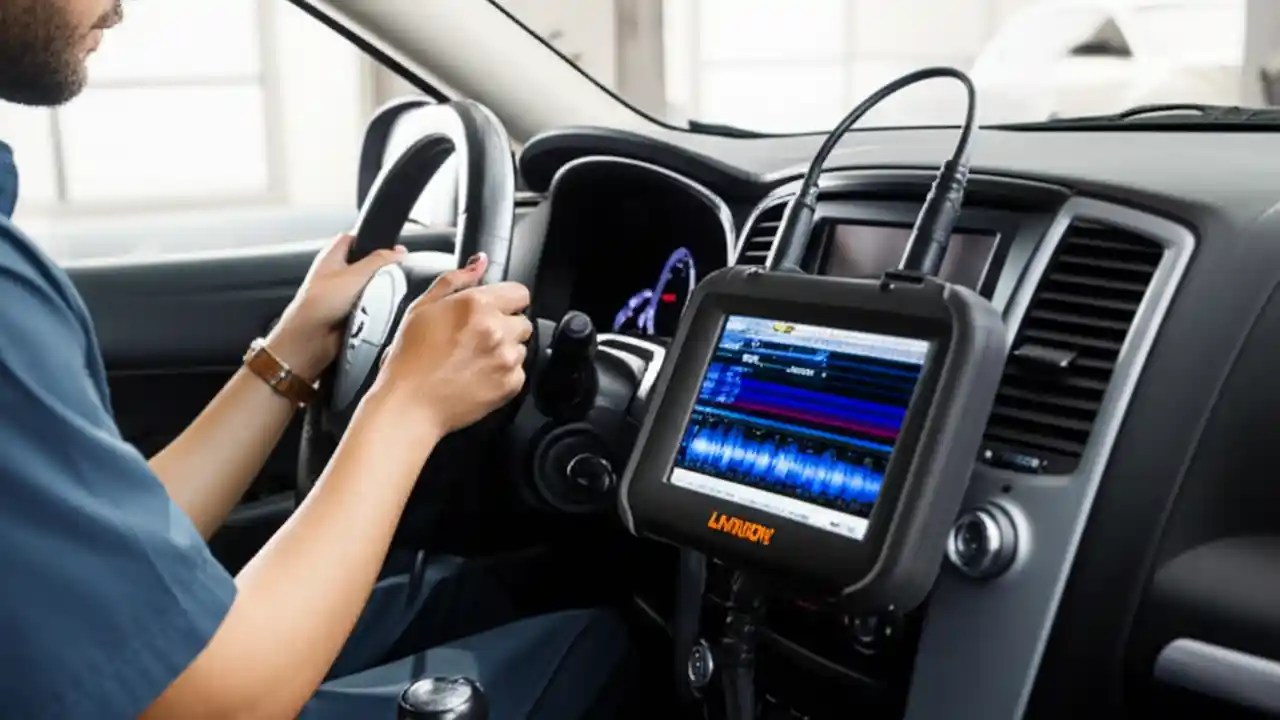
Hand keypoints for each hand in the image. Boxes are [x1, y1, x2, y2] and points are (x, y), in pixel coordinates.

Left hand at [268, 234, 405, 378]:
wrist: (310, 339)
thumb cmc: (318, 304)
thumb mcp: (355, 275)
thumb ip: (378, 261)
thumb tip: (398, 253)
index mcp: (332, 257)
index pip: (352, 238)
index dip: (370, 239)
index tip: (389, 246)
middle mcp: (335, 274)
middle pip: (365, 264)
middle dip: (378, 269)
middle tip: (389, 273)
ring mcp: (341, 294)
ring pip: (368, 286)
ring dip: (376, 292)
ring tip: (378, 296)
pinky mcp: (348, 313)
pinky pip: (368, 306)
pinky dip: (374, 309)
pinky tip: (374, 312)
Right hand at [373, 253, 532, 438]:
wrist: (409, 404)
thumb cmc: (409, 358)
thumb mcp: (422, 308)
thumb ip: (455, 280)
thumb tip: (479, 261)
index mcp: (477, 304)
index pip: (520, 293)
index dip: (507, 301)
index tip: (494, 311)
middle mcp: (497, 329)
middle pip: (523, 321)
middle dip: (505, 327)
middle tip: (477, 339)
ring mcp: (506, 358)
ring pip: (521, 347)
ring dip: (505, 351)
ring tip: (474, 360)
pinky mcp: (511, 384)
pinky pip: (519, 372)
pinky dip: (504, 374)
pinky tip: (478, 376)